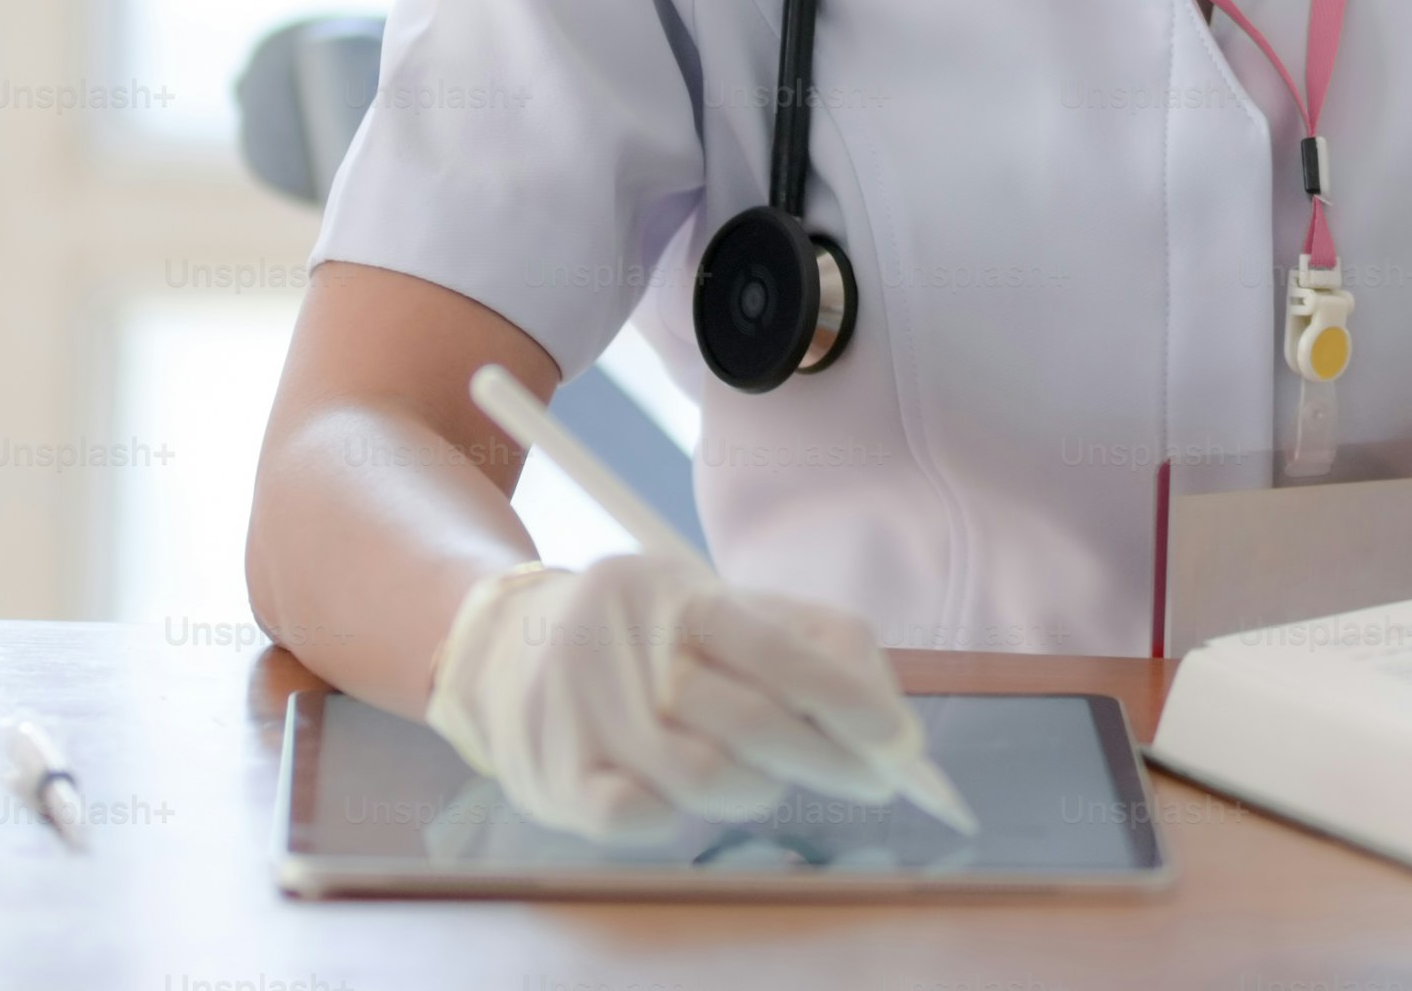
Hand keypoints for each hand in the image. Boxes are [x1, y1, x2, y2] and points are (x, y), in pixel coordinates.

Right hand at [420, 552, 949, 838]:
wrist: (509, 649)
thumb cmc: (652, 639)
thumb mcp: (728, 611)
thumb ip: (816, 651)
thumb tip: (895, 731)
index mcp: (678, 593)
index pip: (777, 647)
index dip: (847, 701)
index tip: (902, 749)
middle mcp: (624, 642)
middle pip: (753, 723)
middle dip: (827, 761)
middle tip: (868, 780)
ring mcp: (581, 710)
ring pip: (706, 779)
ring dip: (752, 788)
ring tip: (751, 773)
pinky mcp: (552, 775)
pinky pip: (638, 818)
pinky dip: (675, 817)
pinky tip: (675, 796)